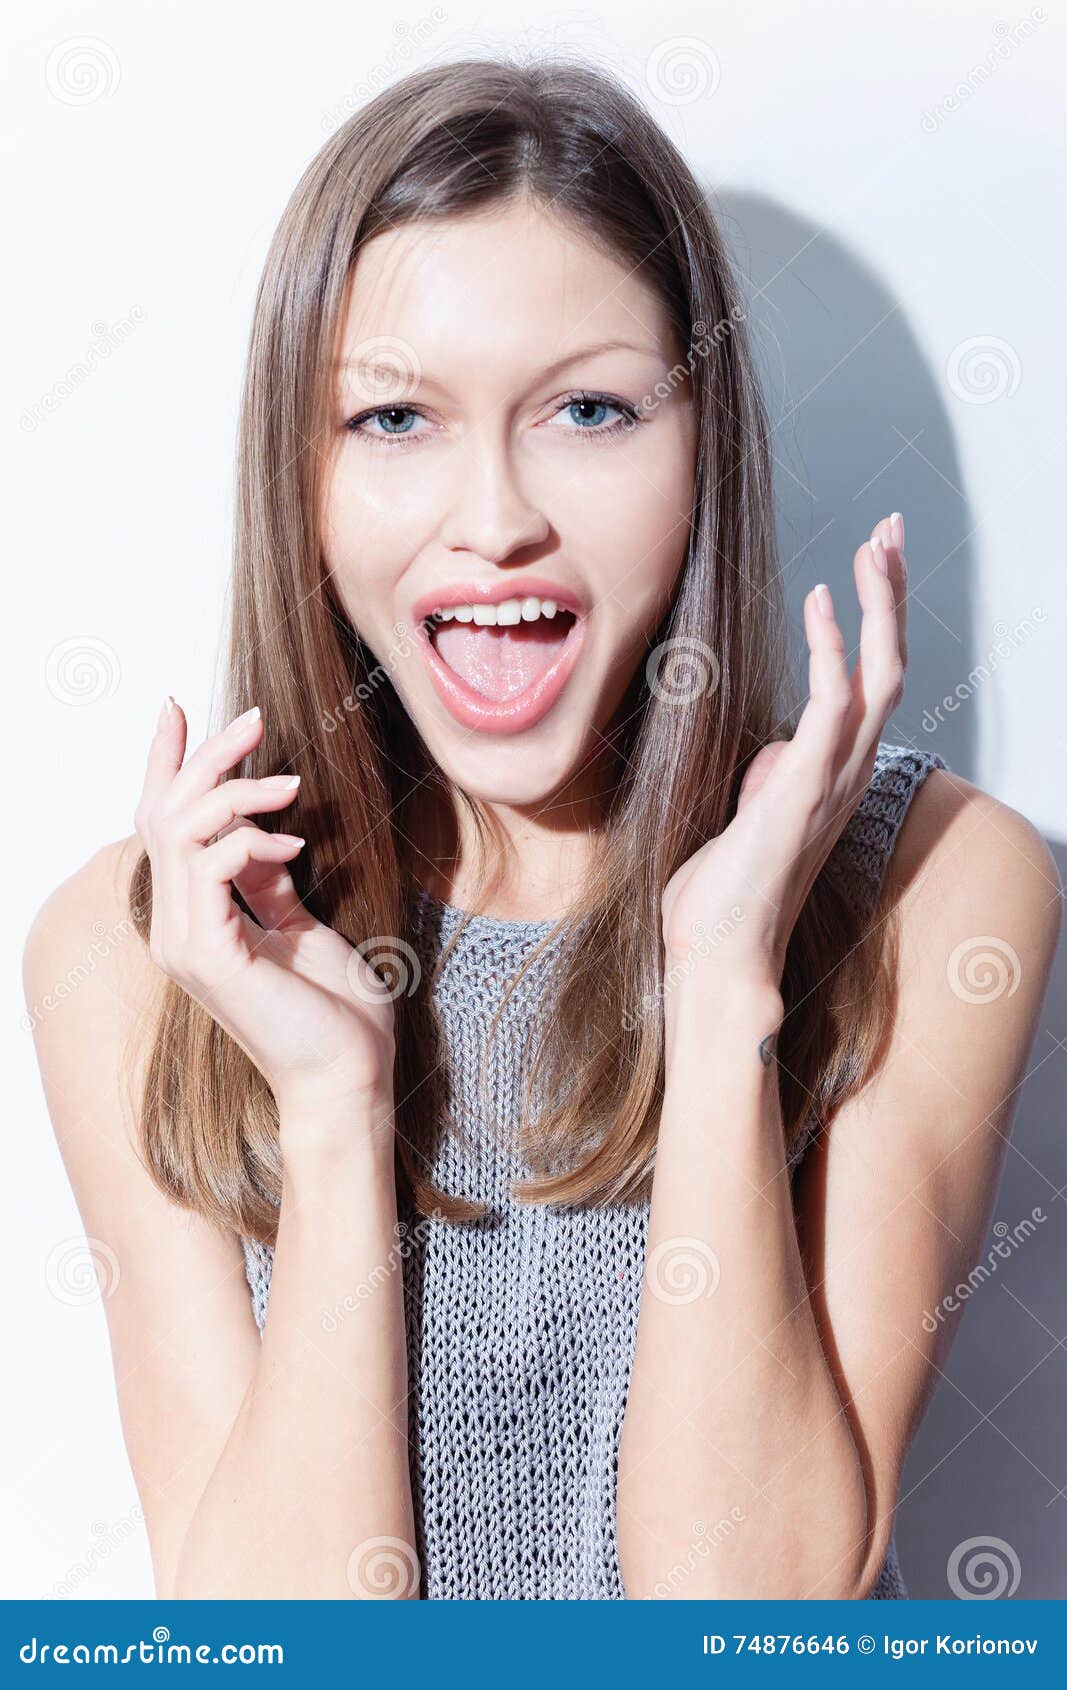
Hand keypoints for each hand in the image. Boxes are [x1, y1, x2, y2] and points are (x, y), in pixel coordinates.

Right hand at [133, 699, 397, 1129]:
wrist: (349, 1078)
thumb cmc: (335, 1014)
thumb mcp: (302, 929)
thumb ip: (269, 884)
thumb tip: (259, 838)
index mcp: (193, 921)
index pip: (163, 827)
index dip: (167, 766)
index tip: (179, 711)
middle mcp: (175, 930)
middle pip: (163, 817)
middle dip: (205, 758)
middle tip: (255, 720)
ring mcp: (184, 944)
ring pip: (178, 832)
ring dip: (233, 790)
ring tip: (288, 782)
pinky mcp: (209, 955)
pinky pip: (209, 867)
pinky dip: (249, 838)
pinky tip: (293, 841)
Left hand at [661, 513, 907, 988]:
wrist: (716, 954)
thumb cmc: (722, 896)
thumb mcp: (747, 821)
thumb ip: (768, 784)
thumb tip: (771, 756)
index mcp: (835, 777)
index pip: (872, 682)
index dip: (874, 620)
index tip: (865, 566)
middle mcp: (847, 773)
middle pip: (892, 664)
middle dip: (891, 594)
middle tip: (890, 531)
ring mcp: (831, 781)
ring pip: (880, 674)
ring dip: (878, 605)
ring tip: (873, 546)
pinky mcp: (803, 788)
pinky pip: (833, 705)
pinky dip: (831, 648)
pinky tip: (817, 600)